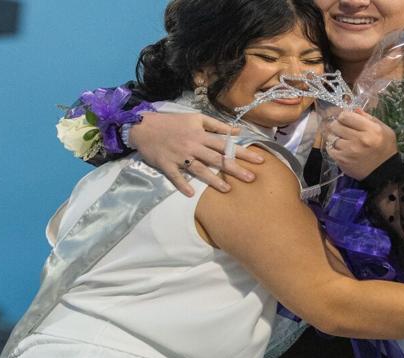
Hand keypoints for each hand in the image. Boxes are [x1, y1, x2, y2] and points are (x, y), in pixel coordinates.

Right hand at [128, 111, 266, 195]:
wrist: (143, 126)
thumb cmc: (171, 122)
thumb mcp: (195, 118)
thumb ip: (216, 125)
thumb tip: (237, 132)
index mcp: (200, 134)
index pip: (226, 144)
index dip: (243, 152)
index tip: (260, 160)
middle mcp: (193, 145)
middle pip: (217, 158)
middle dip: (235, 168)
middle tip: (251, 178)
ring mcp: (180, 156)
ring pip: (199, 169)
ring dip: (213, 180)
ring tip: (227, 189)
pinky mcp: (167, 165)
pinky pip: (176, 177)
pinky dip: (182, 185)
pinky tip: (191, 194)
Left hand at [323, 109, 397, 180]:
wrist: (384, 173)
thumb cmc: (385, 149)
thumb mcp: (384, 130)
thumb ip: (369, 118)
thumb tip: (354, 109)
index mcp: (371, 129)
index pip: (345, 116)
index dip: (344, 117)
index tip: (346, 120)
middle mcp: (359, 139)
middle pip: (336, 125)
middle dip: (338, 126)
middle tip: (343, 130)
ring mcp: (349, 150)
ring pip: (332, 137)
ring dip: (336, 138)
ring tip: (344, 142)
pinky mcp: (342, 160)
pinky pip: (330, 149)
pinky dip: (334, 148)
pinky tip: (341, 150)